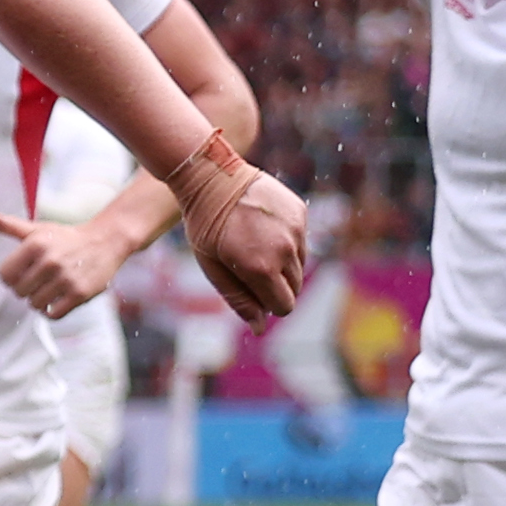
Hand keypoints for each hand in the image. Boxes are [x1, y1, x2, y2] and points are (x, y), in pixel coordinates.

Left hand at [0, 209, 132, 318]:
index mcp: (35, 245)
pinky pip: (54, 315)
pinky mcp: (80, 293)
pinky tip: (59, 299)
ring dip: (40, 301)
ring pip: (35, 305)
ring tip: (50, 289)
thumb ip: (10, 226)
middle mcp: (50, 261)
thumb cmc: (66, 238)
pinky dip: (53, 311)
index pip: (5, 276)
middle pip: (19, 292)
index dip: (11, 278)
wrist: (106, 241)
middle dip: (26, 289)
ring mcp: (65, 278)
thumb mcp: (38, 230)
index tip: (22, 274)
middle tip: (40, 281)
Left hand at [186, 167, 309, 324]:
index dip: (270, 306)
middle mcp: (285, 250)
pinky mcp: (300, 213)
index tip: (255, 295)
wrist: (213, 177)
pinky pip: (300, 240)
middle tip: (248, 269)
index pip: (284, 306)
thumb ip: (239, 299)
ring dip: (282, 264)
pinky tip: (262, 227)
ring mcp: (295, 230)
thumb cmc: (205, 226)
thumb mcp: (213, 266)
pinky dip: (286, 241)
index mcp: (260, 268)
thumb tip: (259, 328)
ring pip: (299, 265)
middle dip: (275, 286)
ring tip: (252, 246)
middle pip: (294, 287)